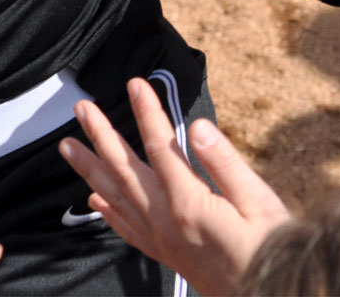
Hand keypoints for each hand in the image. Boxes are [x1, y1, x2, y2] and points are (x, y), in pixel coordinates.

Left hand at [58, 78, 289, 296]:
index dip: (146, 111)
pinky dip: (106, 210)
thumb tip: (198, 127)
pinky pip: (125, 228)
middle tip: (82, 108)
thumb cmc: (271, 250)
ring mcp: (161, 239)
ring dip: (90, 168)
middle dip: (101, 135)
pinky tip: (94, 198)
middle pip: (124, 169)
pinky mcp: (164, 253)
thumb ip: (224, 163)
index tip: (136, 84)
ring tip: (69, 146)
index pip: (160, 146)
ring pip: (116, 197)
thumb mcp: (258, 201)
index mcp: (188, 203)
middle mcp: (165, 221)